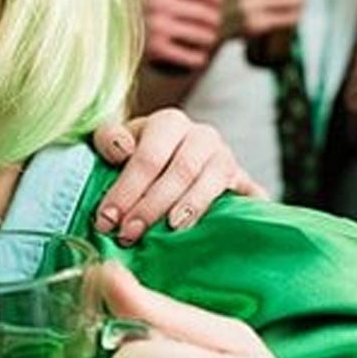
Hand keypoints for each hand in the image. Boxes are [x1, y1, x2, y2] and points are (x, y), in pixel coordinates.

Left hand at [92, 108, 263, 241]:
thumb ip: (109, 139)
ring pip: (212, 181)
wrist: (177, 159)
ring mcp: (225, 158)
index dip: (126, 190)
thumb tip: (120, 149)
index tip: (107, 220)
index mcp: (169, 123)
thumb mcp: (118, 143)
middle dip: (152, 206)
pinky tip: (229, 228)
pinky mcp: (243, 181)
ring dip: (190, 208)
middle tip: (129, 234)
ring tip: (171, 230)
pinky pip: (249, 194)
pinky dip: (243, 209)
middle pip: (181, 171)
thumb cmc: (140, 155)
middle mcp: (202, 136)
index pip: (148, 157)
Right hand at [138, 0, 224, 71]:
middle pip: (207, 14)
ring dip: (209, 39)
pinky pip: (192, 56)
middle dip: (214, 21)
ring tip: (206, 39)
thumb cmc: (130, 8)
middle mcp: (160, 5)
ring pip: (204, 35)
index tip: (217, 2)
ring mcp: (159, 28)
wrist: (103, 29)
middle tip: (212, 25)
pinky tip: (198, 56)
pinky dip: (199, 57)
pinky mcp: (157, 50)